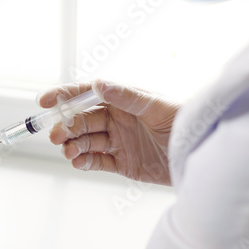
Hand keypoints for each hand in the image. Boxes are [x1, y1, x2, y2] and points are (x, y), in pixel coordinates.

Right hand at [40, 79, 177, 184]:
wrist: (203, 155)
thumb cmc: (186, 122)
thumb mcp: (157, 106)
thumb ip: (127, 96)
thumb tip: (100, 84)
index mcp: (122, 100)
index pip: (86, 94)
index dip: (64, 96)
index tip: (44, 100)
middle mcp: (116, 119)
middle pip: (82, 120)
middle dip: (66, 126)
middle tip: (56, 134)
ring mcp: (118, 141)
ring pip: (85, 142)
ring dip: (73, 145)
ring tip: (68, 151)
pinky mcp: (123, 163)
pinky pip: (97, 162)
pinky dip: (84, 162)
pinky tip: (78, 162)